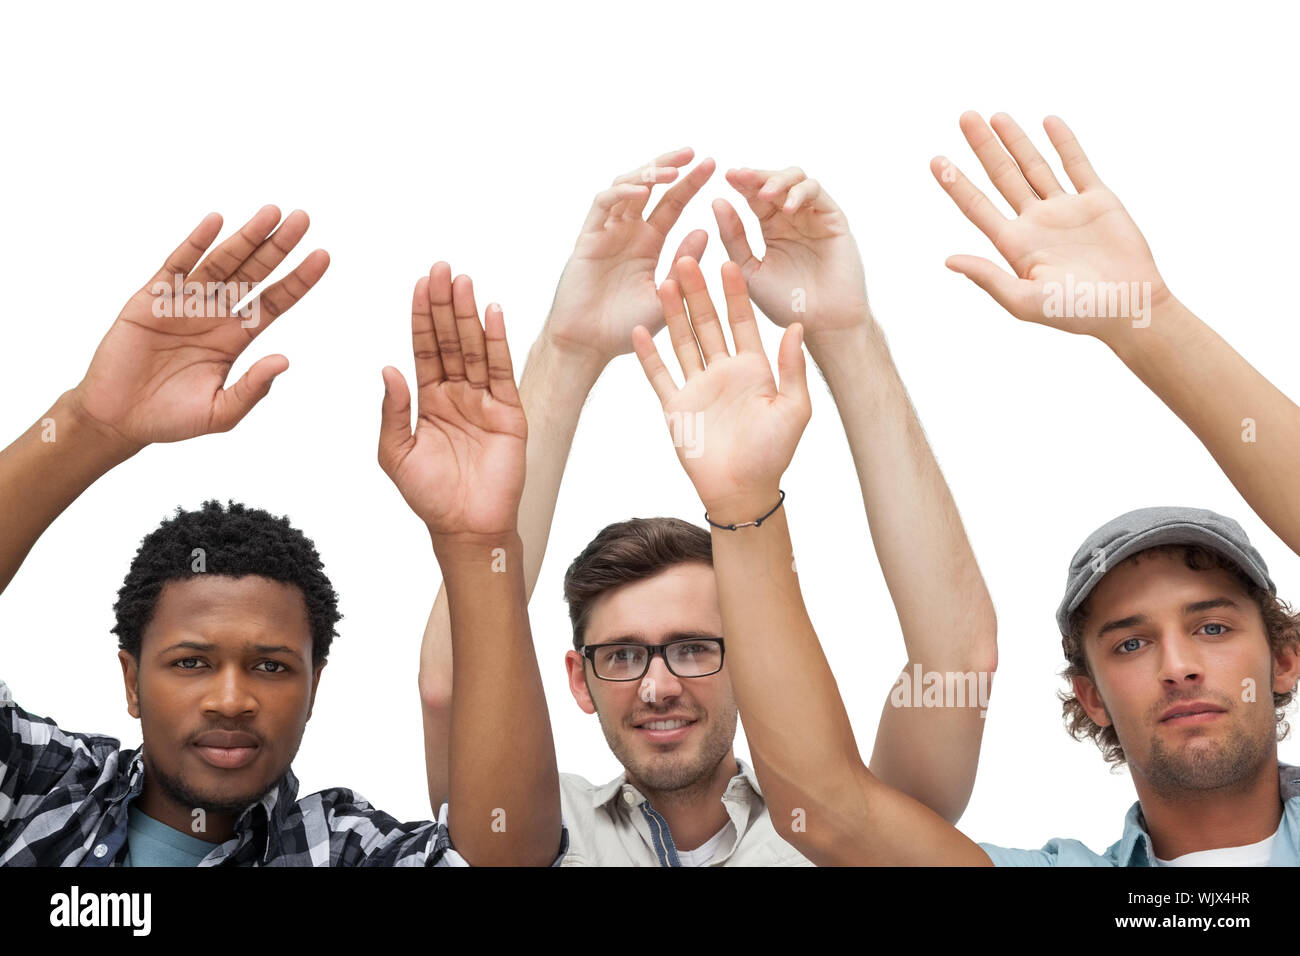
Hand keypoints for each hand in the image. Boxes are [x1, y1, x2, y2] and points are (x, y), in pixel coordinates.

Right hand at [69, 206, 328, 447]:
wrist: (119, 418)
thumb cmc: (171, 418)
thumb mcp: (220, 412)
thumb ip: (252, 390)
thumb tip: (284, 361)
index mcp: (236, 337)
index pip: (275, 301)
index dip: (299, 279)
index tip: (323, 256)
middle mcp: (215, 313)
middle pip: (254, 273)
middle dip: (278, 247)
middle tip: (303, 218)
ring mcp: (185, 302)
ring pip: (222, 262)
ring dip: (246, 237)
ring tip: (272, 213)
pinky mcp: (152, 298)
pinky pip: (177, 264)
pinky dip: (196, 243)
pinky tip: (216, 222)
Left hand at [379, 262, 525, 539]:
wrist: (465, 526)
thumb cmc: (429, 496)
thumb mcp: (396, 453)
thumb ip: (392, 411)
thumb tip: (389, 368)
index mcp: (428, 401)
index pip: (423, 349)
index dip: (420, 317)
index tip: (419, 284)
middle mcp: (456, 394)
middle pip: (448, 340)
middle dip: (444, 305)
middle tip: (442, 269)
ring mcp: (484, 401)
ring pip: (473, 348)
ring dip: (468, 315)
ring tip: (464, 282)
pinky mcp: (509, 412)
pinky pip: (501, 371)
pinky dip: (497, 342)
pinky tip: (492, 314)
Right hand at [544, 148, 714, 363]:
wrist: (589, 345)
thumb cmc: (626, 327)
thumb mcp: (667, 295)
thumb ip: (685, 264)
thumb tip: (706, 231)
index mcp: (649, 243)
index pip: (672, 203)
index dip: (691, 183)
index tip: (713, 166)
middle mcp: (628, 232)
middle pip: (649, 186)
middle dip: (669, 165)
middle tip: (693, 153)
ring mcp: (606, 232)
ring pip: (626, 187)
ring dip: (647, 174)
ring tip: (670, 171)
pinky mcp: (588, 237)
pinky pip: (603, 205)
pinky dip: (621, 193)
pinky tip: (641, 190)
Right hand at [632, 257, 809, 521]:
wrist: (742, 491)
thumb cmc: (773, 454)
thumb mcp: (794, 409)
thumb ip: (792, 368)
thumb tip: (797, 326)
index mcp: (754, 369)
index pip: (742, 322)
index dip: (735, 294)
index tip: (729, 263)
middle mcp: (723, 372)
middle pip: (707, 323)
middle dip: (698, 291)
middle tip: (688, 257)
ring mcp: (697, 387)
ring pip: (682, 340)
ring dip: (673, 312)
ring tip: (663, 280)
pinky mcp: (675, 406)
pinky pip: (658, 375)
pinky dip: (648, 353)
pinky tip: (639, 329)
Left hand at [712, 167, 869, 338]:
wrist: (821, 324)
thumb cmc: (785, 303)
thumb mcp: (749, 270)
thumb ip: (733, 237)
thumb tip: (716, 201)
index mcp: (771, 228)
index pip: (754, 196)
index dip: (741, 183)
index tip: (724, 177)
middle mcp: (793, 218)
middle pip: (775, 181)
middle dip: (757, 176)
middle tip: (740, 176)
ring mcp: (814, 217)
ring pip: (797, 180)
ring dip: (778, 181)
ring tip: (764, 195)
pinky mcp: (834, 220)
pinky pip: (818, 194)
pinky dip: (801, 194)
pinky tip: (786, 208)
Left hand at [933, 112, 1169, 340]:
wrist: (1130, 309)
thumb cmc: (1076, 313)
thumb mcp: (1024, 301)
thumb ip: (988, 278)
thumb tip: (948, 260)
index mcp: (1014, 245)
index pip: (976, 207)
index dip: (956, 183)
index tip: (936, 160)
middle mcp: (1036, 223)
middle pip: (1002, 176)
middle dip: (984, 147)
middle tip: (965, 116)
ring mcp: (1066, 209)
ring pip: (1035, 166)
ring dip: (1016, 141)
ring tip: (996, 116)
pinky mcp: (1098, 201)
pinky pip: (1077, 165)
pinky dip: (1064, 142)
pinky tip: (1048, 121)